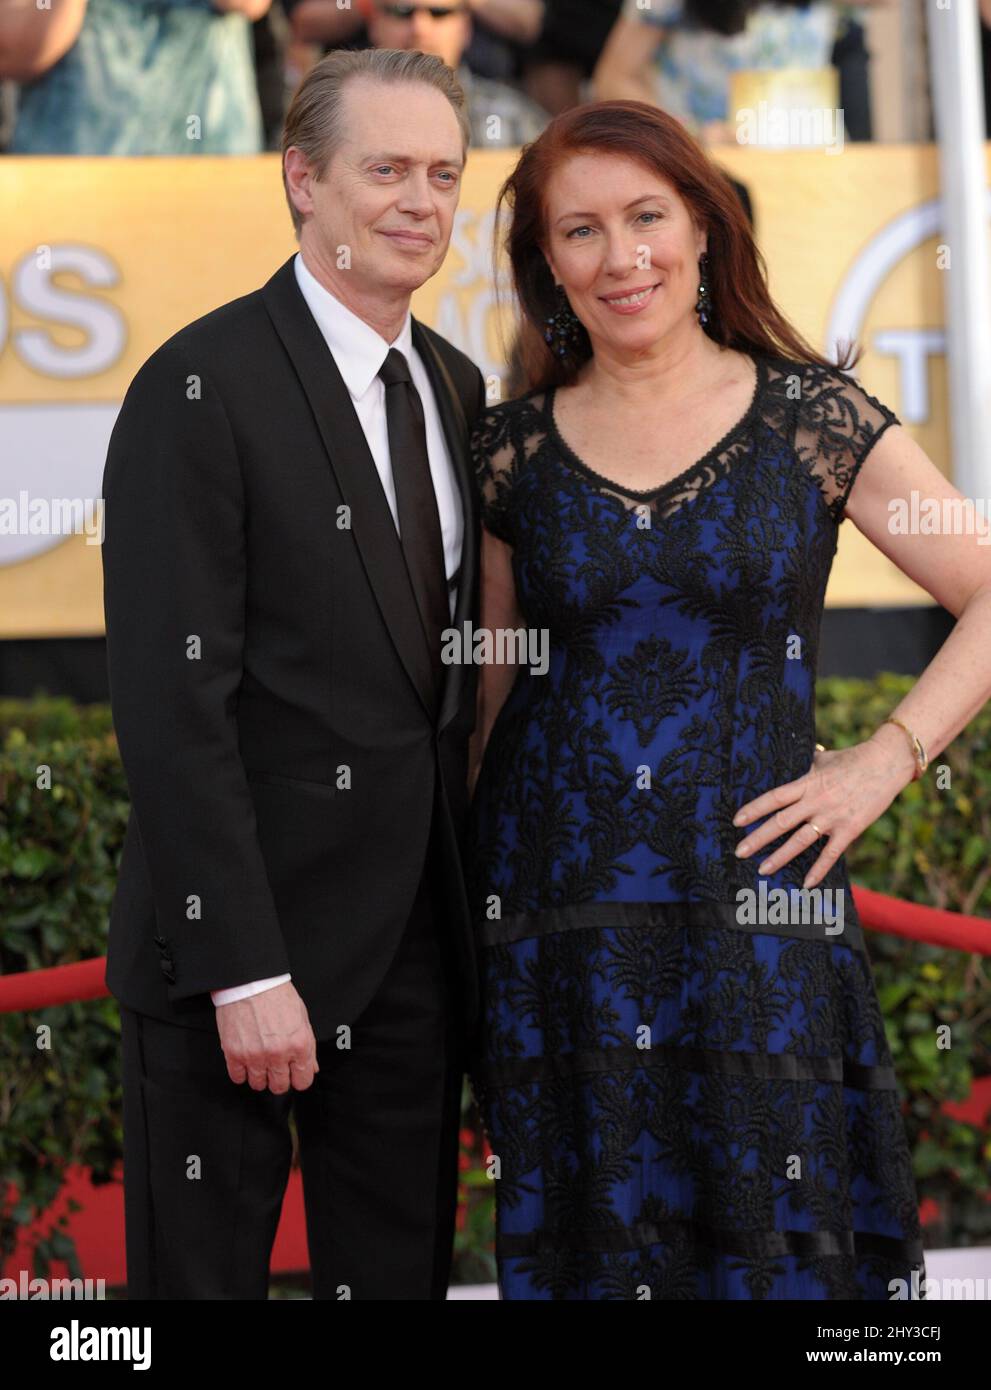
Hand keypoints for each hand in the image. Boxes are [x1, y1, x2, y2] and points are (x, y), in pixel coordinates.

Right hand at [214, 981, 318, 1092]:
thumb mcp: (302, 1018)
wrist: (251, 981)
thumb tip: (312, 1068)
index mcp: (300, 1045)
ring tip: (259, 1061)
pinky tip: (245, 1059)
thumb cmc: (277, 995)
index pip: (302, 1082)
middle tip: (275, 1067)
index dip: (298, 1078)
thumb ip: (308, 1046)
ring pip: (258, 1085)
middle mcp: (279, 1054)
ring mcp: (255, 1056)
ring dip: (259, 1076)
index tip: (293, 1073)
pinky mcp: (234, 1053)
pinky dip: (241, 1072)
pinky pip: (237, 1077)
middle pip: (280, 1087)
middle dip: (279, 1079)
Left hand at [732, 730, 917, 888]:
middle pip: (780, 822)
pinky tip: (806, 884)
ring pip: (799, 841)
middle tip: (739, 852)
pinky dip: (818, 870)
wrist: (887, 763)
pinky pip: (831, 854)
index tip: (737, 821)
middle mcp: (815, 802)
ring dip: (779, 857)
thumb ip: (810, 762)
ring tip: (762, 869)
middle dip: (757, 838)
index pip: (774, 798)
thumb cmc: (855, 758)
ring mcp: (832, 817)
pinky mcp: (850, 829)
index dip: (754, 810)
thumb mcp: (825, 758)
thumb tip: (803, 755)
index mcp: (807, 784)